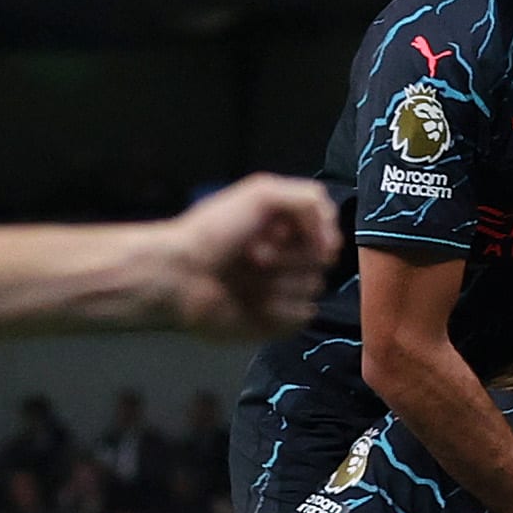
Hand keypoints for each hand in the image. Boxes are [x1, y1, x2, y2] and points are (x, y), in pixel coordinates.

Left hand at [158, 174, 339, 337]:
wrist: (180, 277)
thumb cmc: (213, 232)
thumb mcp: (262, 193)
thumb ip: (307, 199)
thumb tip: (332, 238)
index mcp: (285, 227)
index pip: (328, 229)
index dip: (310, 231)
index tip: (277, 231)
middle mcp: (287, 257)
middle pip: (324, 260)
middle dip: (289, 256)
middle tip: (252, 255)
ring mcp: (283, 289)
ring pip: (314, 287)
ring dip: (279, 282)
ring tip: (245, 279)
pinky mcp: (277, 320)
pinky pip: (302, 315)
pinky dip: (278, 309)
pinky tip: (252, 303)